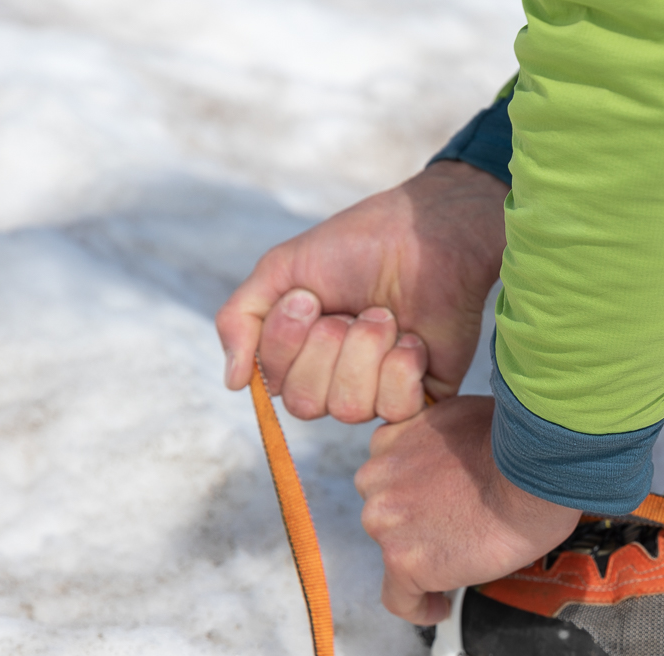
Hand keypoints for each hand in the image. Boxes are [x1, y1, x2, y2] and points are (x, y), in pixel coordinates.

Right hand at [216, 161, 507, 417]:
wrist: (429, 236)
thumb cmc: (358, 245)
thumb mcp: (283, 269)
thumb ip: (240, 320)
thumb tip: (234, 383)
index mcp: (303, 354)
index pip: (276, 384)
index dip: (288, 343)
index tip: (309, 298)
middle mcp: (338, 378)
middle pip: (307, 405)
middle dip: (327, 349)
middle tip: (352, 308)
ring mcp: (380, 389)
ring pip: (350, 410)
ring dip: (366, 351)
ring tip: (385, 315)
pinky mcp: (423, 394)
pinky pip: (396, 410)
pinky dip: (402, 366)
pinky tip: (414, 338)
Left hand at [355, 395, 580, 623]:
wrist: (530, 474)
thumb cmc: (516, 445)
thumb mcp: (463, 416)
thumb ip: (441, 436)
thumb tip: (456, 450)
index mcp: (390, 440)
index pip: (389, 476)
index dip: (415, 493)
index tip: (433, 507)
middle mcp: (377, 480)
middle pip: (388, 513)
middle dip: (419, 522)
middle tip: (458, 530)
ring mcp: (386, 523)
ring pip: (395, 551)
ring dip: (423, 557)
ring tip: (461, 563)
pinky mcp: (403, 562)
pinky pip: (400, 599)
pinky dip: (420, 607)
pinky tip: (440, 607)